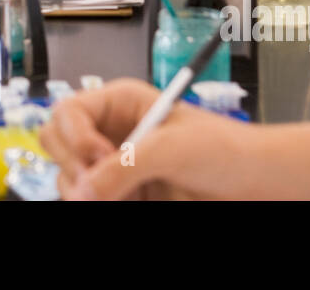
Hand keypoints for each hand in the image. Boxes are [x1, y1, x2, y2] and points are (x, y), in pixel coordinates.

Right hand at [40, 79, 238, 199]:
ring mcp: (113, 168)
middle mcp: (109, 133)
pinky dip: (98, 204)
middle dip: (72, 166)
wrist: (253, 184)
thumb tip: (82, 191)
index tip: (99, 157)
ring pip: (69, 181)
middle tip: (98, 184)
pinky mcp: (122, 195)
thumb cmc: (224, 149)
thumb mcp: (172, 148)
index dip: (75, 137)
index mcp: (118, 104)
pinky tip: (130, 201)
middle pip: (56, 145)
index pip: (67, 113)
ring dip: (85, 193)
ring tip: (124, 197)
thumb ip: (123, 167)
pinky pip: (90, 201)